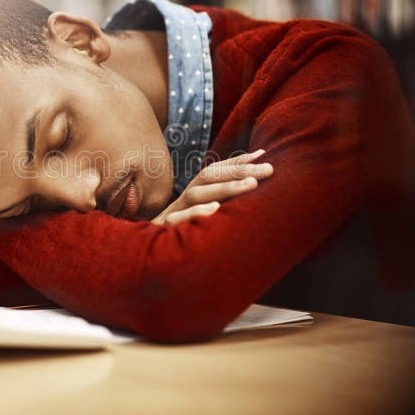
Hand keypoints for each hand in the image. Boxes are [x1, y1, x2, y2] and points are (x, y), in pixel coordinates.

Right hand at [151, 149, 272, 226]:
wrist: (146, 257)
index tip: (262, 156)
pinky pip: (178, 219)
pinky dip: (196, 212)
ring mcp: (173, 213)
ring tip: (252, 184)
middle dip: (239, 170)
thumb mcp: (202, 218)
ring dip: (225, 187)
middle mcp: (183, 200)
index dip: (237, 162)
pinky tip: (215, 210)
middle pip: (207, 177)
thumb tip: (253, 184)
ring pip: (196, 194)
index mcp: (193, 195)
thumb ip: (222, 201)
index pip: (214, 172)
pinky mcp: (164, 231)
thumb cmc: (183, 237)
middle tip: (267, 170)